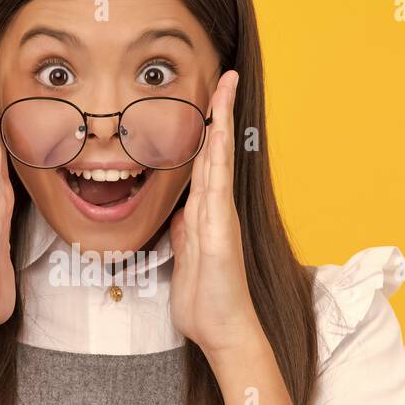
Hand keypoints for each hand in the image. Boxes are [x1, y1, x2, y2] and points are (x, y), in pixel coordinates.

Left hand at [169, 70, 265, 359]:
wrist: (222, 329)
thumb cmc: (205, 298)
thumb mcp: (185, 256)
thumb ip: (183, 231)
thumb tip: (178, 213)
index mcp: (205, 212)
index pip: (203, 160)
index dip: (204, 128)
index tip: (208, 98)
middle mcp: (216, 208)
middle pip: (215, 149)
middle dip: (220, 112)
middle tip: (226, 75)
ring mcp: (221, 216)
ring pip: (219, 158)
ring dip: (222, 122)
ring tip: (226, 87)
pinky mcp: (220, 229)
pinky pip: (217, 184)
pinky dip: (217, 156)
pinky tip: (216, 132)